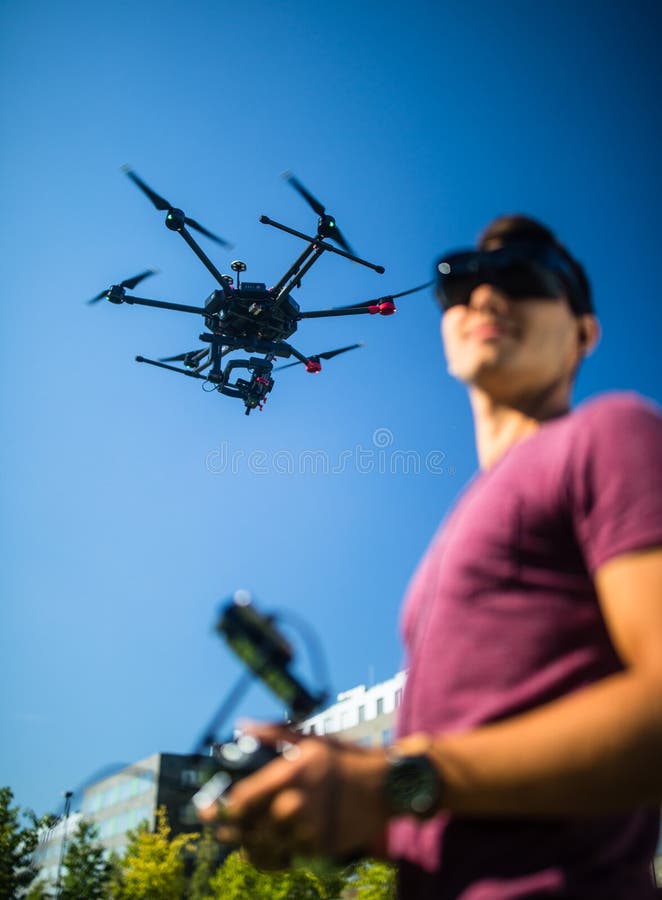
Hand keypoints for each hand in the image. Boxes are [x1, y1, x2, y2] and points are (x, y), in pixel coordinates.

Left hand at [198, 722, 389, 868]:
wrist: (385, 787)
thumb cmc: (346, 758)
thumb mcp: (312, 739)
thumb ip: (273, 734)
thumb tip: (241, 726)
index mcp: (292, 772)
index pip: (244, 799)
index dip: (223, 809)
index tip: (210, 812)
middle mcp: (299, 801)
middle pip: (249, 828)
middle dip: (232, 831)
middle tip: (220, 832)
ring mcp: (310, 828)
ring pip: (266, 847)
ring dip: (250, 847)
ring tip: (241, 844)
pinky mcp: (321, 848)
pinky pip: (286, 859)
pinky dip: (273, 858)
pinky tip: (266, 852)